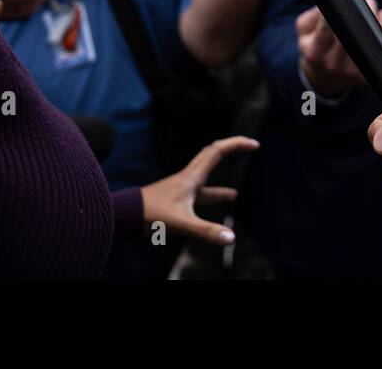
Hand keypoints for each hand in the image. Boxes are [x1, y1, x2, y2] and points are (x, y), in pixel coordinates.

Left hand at [140, 136, 259, 244]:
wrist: (127, 216)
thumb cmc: (150, 215)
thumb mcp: (181, 223)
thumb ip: (206, 231)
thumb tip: (231, 237)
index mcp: (191, 177)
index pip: (217, 151)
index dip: (236, 144)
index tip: (255, 144)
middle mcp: (188, 178)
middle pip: (213, 155)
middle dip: (232, 149)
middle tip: (251, 147)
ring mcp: (183, 189)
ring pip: (208, 175)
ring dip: (225, 174)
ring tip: (240, 188)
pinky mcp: (178, 200)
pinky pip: (202, 193)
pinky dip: (215, 195)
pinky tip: (222, 204)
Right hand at [298, 0, 381, 97]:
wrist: (322, 79)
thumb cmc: (313, 48)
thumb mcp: (304, 33)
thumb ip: (313, 16)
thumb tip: (332, 1)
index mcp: (315, 52)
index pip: (326, 30)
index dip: (337, 12)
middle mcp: (333, 63)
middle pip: (351, 34)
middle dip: (359, 12)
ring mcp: (350, 71)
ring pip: (367, 40)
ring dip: (373, 18)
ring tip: (371, 3)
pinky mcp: (365, 74)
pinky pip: (378, 48)